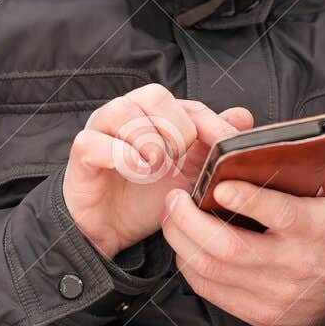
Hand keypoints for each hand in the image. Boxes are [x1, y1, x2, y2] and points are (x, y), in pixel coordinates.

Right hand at [62, 84, 253, 258]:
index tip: (224, 146)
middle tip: (180, 157)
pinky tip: (137, 171)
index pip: (188, 105)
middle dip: (176, 126)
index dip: (209, 123)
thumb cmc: (147, 197)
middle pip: (154, 95)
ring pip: (123, 111)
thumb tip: (243, 117)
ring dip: (148, 139)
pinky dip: (121, 155)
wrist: (109, 231)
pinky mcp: (81, 153)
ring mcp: (100, 130)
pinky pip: (95, 141)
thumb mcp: (188, 175)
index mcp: (154, 116)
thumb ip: (212, 145)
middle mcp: (126, 114)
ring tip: (156, 168)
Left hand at [160, 137, 324, 325]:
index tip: (220, 186)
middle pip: (229, 247)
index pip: (279, 214)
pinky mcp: (255, 312)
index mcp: (312, 229)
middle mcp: (290, 263)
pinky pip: (210, 289)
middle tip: (175, 197)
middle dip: (191, 221)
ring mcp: (271, 292)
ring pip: (211, 269)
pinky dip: (189, 265)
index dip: (248, 200)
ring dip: (182, 240)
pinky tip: (186, 244)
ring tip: (173, 215)